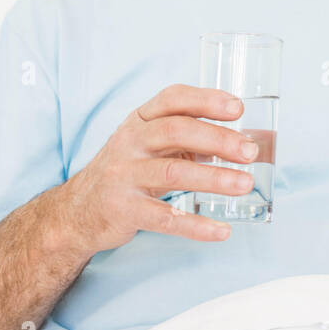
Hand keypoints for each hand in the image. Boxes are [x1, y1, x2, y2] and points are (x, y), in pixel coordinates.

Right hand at [62, 85, 262, 251]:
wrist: (77, 211)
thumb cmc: (130, 170)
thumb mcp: (152, 145)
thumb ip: (193, 138)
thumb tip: (251, 142)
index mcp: (140, 120)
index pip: (172, 99)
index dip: (206, 99)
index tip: (238, 108)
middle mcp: (130, 142)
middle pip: (176, 131)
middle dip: (218, 139)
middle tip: (251, 152)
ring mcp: (124, 176)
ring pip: (173, 172)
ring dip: (214, 178)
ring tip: (245, 184)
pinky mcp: (123, 209)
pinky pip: (164, 218)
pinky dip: (195, 226)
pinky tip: (221, 231)